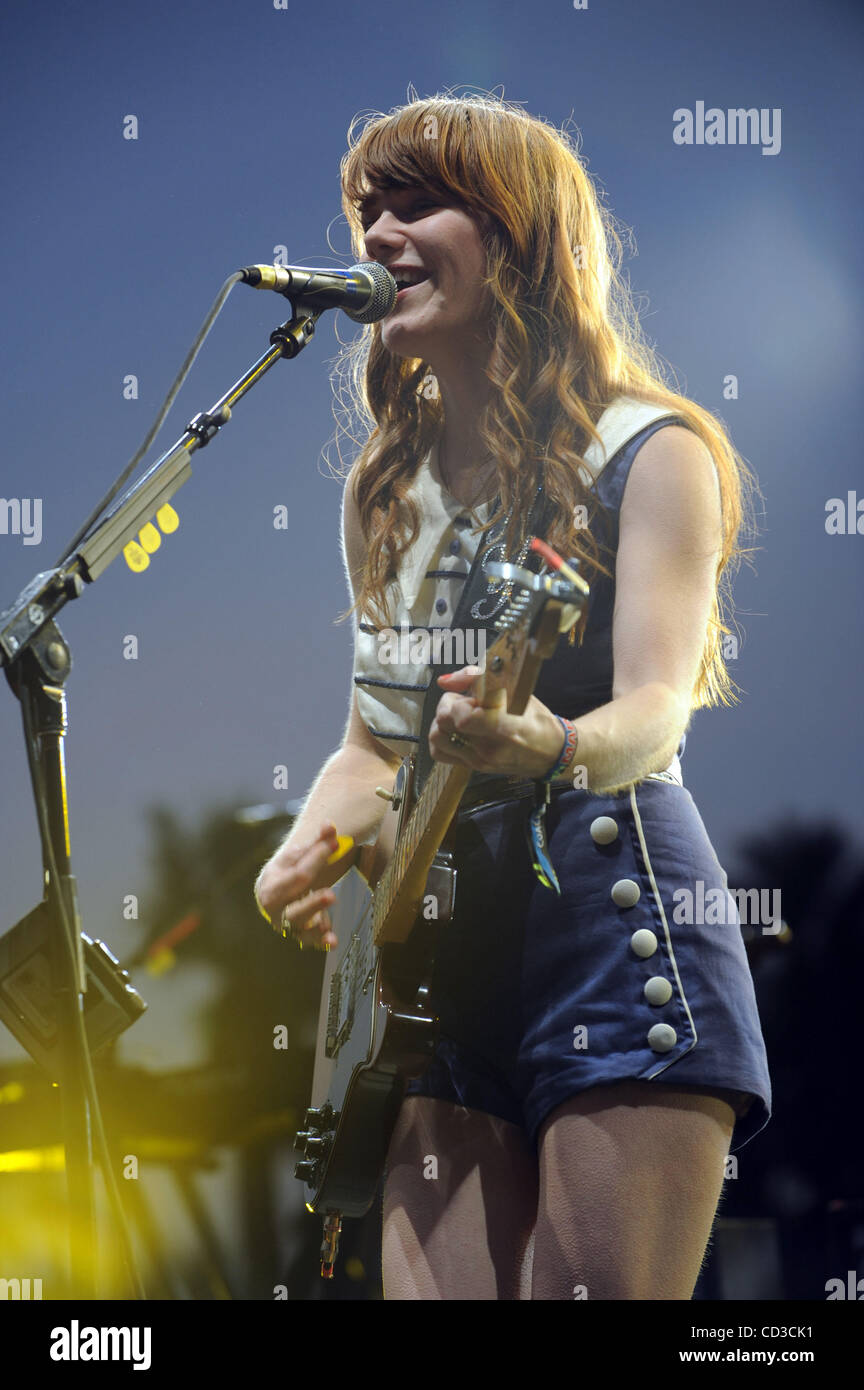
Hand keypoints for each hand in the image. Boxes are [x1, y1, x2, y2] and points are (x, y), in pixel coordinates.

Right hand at [254, 822, 340, 949]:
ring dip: (315, 927)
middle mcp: (275, 907)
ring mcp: (287, 922)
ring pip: (300, 927)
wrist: (276, 891)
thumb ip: (316, 843)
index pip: (297, 874)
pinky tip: (332, 942)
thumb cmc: (288, 871)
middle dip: (312, 902)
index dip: (316, 858)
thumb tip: (329, 825)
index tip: (333, 844)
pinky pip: (310, 940)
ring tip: (328, 925)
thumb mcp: (298, 855)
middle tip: (331, 895)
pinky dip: (320, 942)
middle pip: (293, 907)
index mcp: (271, 884)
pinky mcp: (300, 933)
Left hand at [429, 667, 564, 778]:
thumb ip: (477, 680)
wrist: (551, 752)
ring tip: (458, 716)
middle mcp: (489, 747)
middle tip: (463, 702)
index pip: (462, 717)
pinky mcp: (474, 767)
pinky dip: (440, 738)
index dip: (459, 701)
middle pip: (443, 724)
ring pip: (436, 738)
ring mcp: (480, 760)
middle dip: (447, 706)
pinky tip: (454, 730)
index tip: (470, 697)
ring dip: (441, 722)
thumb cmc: (535, 718)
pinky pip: (440, 753)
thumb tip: (445, 681)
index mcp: (504, 726)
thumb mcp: (515, 691)